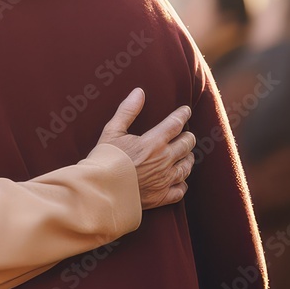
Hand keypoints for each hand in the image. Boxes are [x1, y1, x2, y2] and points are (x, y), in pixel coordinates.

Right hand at [96, 88, 195, 209]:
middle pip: (186, 145)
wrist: (101, 190)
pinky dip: (182, 184)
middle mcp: (164, 160)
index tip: (186, 110)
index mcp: (153, 143)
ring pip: (186, 167)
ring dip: (188, 158)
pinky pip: (180, 190)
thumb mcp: (112, 131)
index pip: (175, 124)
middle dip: (188, 137)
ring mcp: (165, 180)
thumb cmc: (104, 158)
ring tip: (187, 154)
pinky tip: (180, 180)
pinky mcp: (161, 197)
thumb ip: (127, 111)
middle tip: (187, 134)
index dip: (182, 115)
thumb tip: (139, 92)